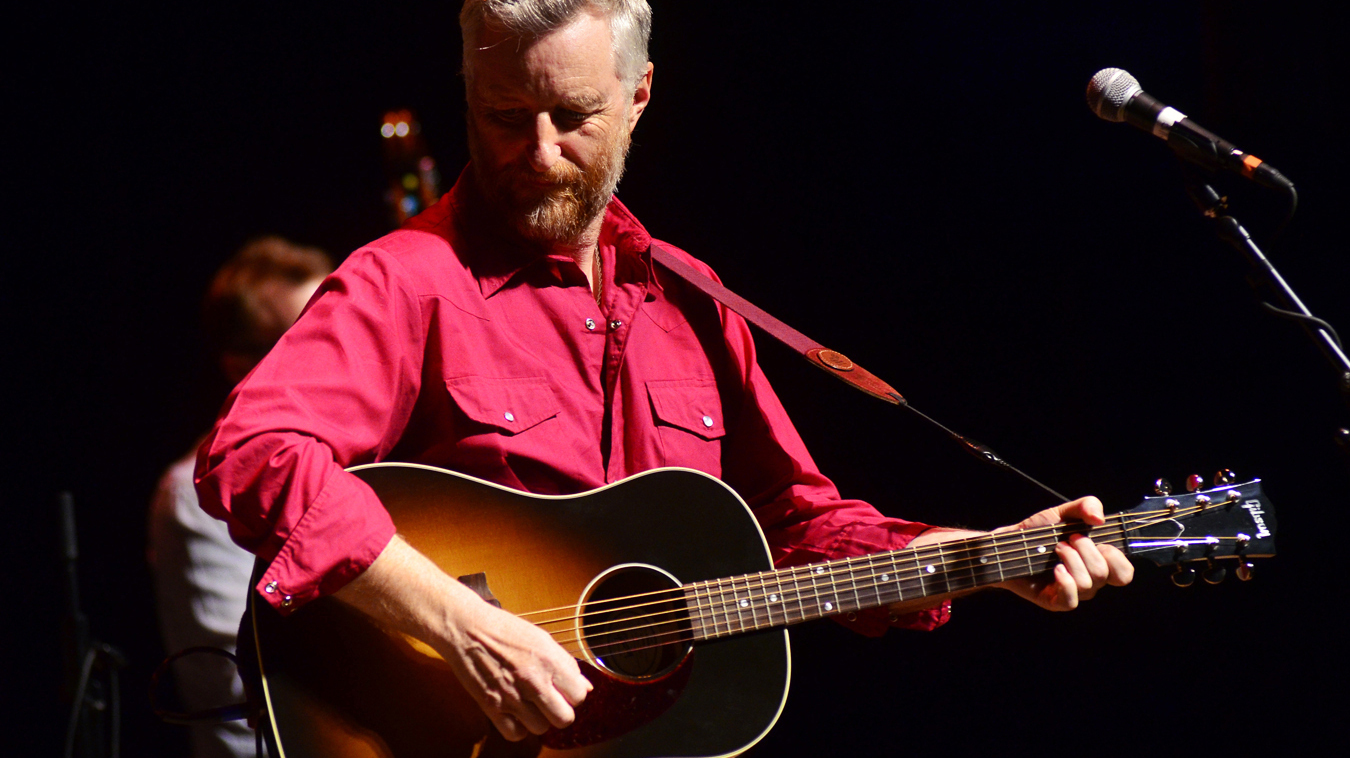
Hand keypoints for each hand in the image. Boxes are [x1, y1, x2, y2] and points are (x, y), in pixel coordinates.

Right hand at [438, 592, 592, 740]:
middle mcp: (533, 680)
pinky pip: (515, 734)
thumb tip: (585, 687)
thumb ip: (565, 663)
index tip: (564, 690)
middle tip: (551, 701)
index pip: (579, 696)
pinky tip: (515, 712)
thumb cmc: (504, 629)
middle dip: (561, 711)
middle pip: (564, 719)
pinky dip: (517, 727)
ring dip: (538, 719)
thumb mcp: (542, 639)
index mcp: (549, 660)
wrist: (467, 627)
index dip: (573, 694)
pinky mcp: (491, 706)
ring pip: (541, 728)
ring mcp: (512, 696)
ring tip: (530, 703)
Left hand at [994, 496, 1133, 610]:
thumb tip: (1099, 518)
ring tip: (1055, 549)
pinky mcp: (1056, 601)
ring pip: (1088, 584)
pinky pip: (1072, 600)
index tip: (1097, 541)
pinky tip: (1055, 569)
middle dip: (1086, 551)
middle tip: (1067, 540)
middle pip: (1105, 574)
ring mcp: (1074, 592)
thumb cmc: (1038, 532)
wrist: (1008, 546)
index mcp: (1098, 561)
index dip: (1116, 557)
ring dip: (1070, 559)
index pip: (1124, 573)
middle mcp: (1090, 579)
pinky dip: (1066, 582)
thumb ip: (1087, 506)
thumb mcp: (1064, 512)